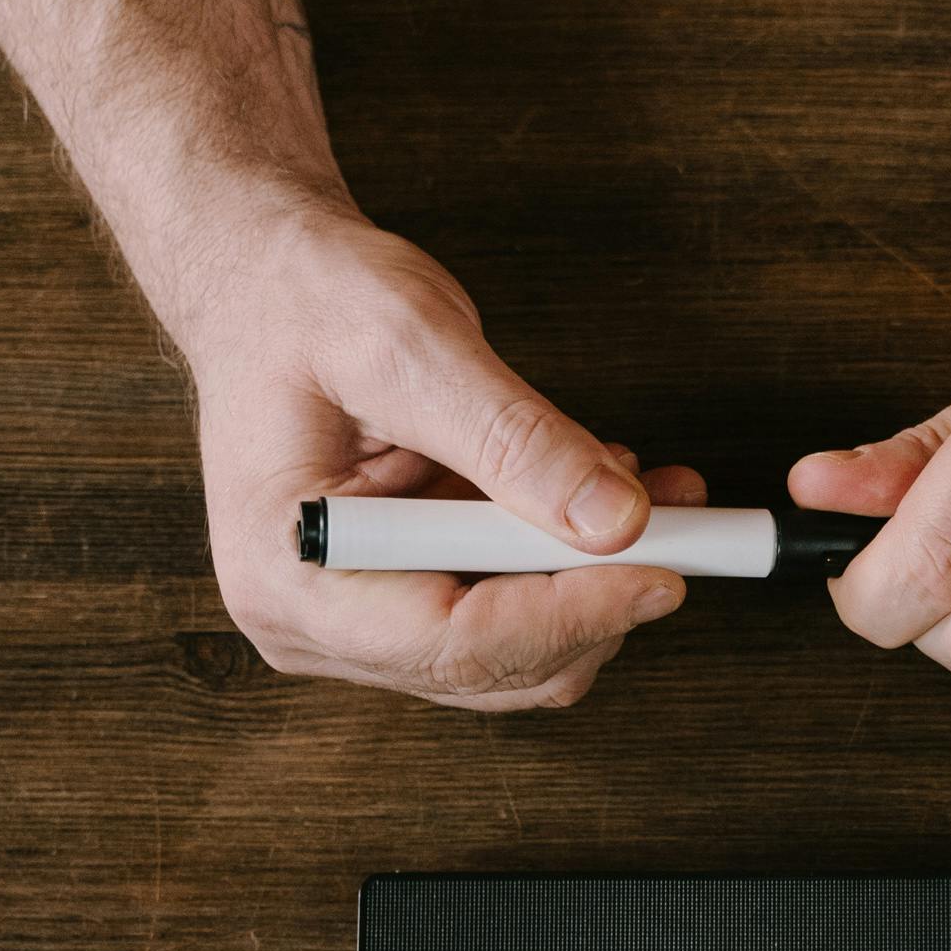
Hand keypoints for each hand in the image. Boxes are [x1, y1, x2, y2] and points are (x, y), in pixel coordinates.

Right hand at [174, 204, 702, 710]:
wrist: (265, 283)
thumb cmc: (305, 300)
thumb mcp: (411, 345)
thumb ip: (513, 438)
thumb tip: (614, 520)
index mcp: (287, 571)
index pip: (451, 641)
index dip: (569, 614)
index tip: (664, 572)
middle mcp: (312, 621)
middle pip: (490, 667)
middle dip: (595, 603)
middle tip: (685, 527)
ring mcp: (353, 623)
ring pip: (512, 656)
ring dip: (594, 586)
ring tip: (652, 497)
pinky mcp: (396, 605)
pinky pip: (505, 614)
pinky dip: (568, 567)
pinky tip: (606, 497)